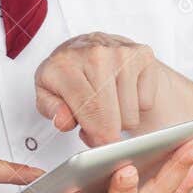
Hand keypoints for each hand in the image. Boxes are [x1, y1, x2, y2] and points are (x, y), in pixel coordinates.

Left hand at [35, 30, 171, 145]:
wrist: (88, 45)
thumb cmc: (67, 72)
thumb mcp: (46, 91)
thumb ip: (51, 109)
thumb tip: (63, 120)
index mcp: (65, 64)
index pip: (89, 109)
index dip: (98, 135)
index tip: (102, 147)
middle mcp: (96, 54)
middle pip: (112, 116)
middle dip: (107, 133)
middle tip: (98, 128)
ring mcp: (122, 53)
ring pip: (130, 114)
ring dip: (120, 119)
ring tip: (107, 105)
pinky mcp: (143, 55)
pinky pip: (146, 103)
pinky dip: (136, 105)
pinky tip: (122, 93)